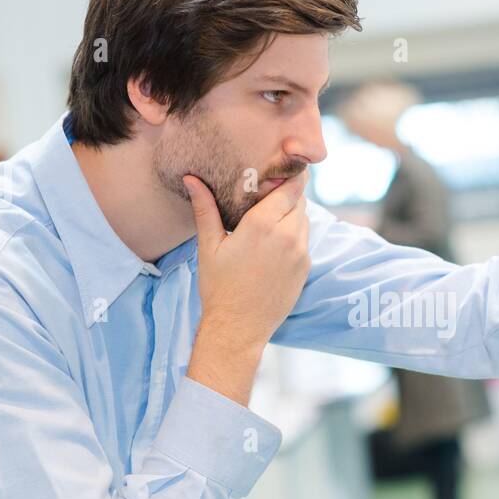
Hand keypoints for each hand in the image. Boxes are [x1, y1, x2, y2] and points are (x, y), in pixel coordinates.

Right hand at [183, 171, 310, 404]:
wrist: (238, 328)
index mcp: (263, 224)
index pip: (291, 186)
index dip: (289, 175)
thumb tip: (192, 179)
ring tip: (270, 221)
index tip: (281, 170)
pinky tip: (275, 245)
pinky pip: (305, 241)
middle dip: (287, 195)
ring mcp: (301, 253)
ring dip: (292, 215)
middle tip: (268, 195)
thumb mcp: (209, 246)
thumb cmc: (219, 287)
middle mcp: (288, 235)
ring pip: (304, 220)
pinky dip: (295, 236)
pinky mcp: (306, 268)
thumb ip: (205, 209)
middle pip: (299, 200)